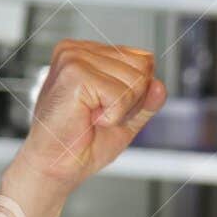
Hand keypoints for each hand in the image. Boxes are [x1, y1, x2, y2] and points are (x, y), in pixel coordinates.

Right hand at [13, 40, 165, 195]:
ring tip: (92, 117)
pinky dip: (112, 116)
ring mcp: (74, 58)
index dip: (137, 93)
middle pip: (143, 66)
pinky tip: (88, 118)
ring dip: (120, 110)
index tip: (108, 109)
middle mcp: (79, 51)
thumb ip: (145, 101)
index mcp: (88, 54)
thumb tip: (160, 85)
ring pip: (136, 80)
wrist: (56, 166)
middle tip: (100, 115)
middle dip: (132, 101)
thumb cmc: (80, 144)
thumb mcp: (125, 119)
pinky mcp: (75, 73)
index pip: (143, 59)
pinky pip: (122, 94)